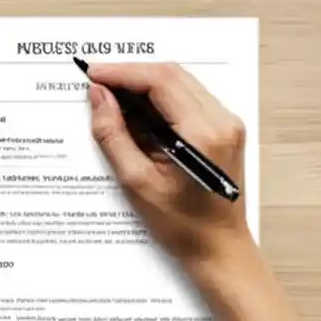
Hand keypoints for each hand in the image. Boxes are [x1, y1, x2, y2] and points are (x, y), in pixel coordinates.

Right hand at [86, 62, 252, 269]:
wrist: (219, 248)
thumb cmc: (183, 226)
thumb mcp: (137, 182)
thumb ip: (114, 134)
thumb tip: (99, 97)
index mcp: (203, 134)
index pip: (160, 81)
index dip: (122, 72)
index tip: (93, 74)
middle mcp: (222, 122)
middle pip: (171, 74)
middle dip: (131, 74)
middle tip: (97, 83)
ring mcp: (227, 123)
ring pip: (180, 81)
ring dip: (144, 83)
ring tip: (112, 97)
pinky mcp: (223, 129)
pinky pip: (188, 96)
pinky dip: (158, 96)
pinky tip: (136, 111)